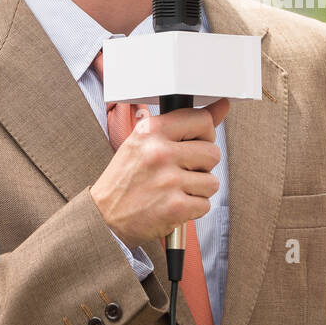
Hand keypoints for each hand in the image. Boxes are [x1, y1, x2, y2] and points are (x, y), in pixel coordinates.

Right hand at [91, 98, 229, 247]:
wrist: (103, 218)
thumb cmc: (126, 179)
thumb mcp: (145, 142)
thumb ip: (183, 124)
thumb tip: (222, 106)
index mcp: (151, 131)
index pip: (202, 119)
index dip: (206, 133)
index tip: (198, 141)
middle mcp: (160, 152)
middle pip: (213, 152)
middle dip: (202, 166)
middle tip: (180, 172)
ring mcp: (168, 180)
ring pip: (212, 181)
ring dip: (198, 189)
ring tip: (175, 189)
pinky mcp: (175, 207)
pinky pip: (205, 204)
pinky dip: (192, 208)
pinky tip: (173, 204)